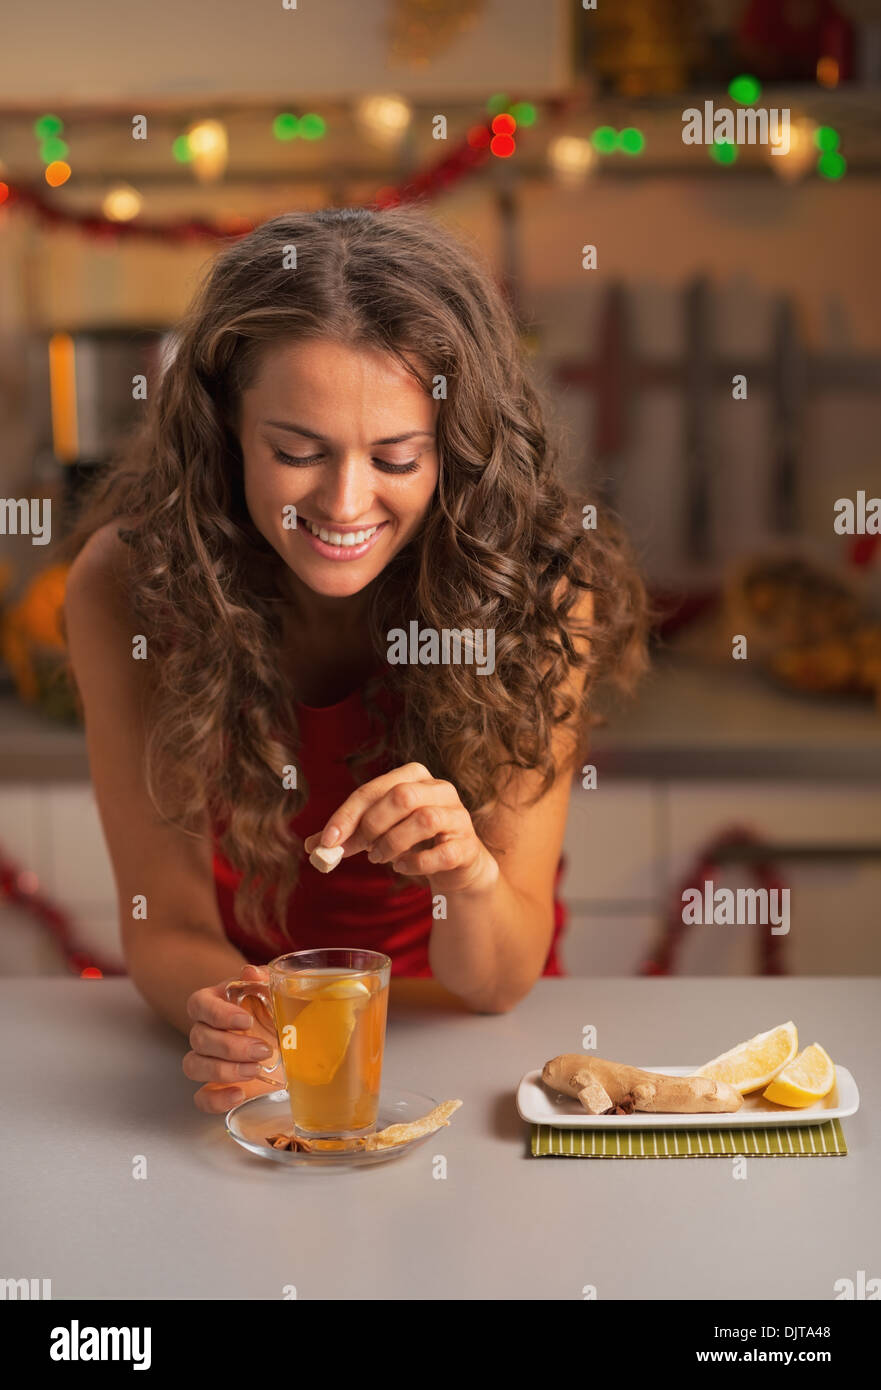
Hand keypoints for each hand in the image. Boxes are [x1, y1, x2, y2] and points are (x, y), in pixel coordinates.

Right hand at [183, 963, 283, 1113]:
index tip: (245, 1020)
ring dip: (223, 1070)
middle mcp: (206, 1031)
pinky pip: (201, 1098)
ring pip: (193, 1066)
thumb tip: (250, 972)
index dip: (218, 1014)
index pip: (199, 1005)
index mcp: (215, 1003)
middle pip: (198, 1038)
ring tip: (255, 1070)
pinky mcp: (217, 1087)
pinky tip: (239, 1094)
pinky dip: (216, 1100)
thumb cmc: (274, 1010)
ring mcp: (209, 1061)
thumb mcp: (274, 991)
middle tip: (263, 1050)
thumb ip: (264, 979)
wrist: (286, 1040)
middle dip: (230, 1047)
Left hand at [304, 761, 498, 897]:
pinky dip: (415, 863)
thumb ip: (348, 835)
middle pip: (401, 796)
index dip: (347, 815)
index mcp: (413, 776)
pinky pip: (442, 852)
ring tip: (380, 857)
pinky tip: (402, 866)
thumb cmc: (412, 839)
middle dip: (373, 826)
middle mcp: (439, 789)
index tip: (328, 840)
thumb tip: (311, 846)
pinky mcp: (467, 845)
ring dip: (393, 843)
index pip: (373, 789)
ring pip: (424, 820)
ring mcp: (458, 815)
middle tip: (361, 850)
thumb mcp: (379, 831)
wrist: (456, 863)